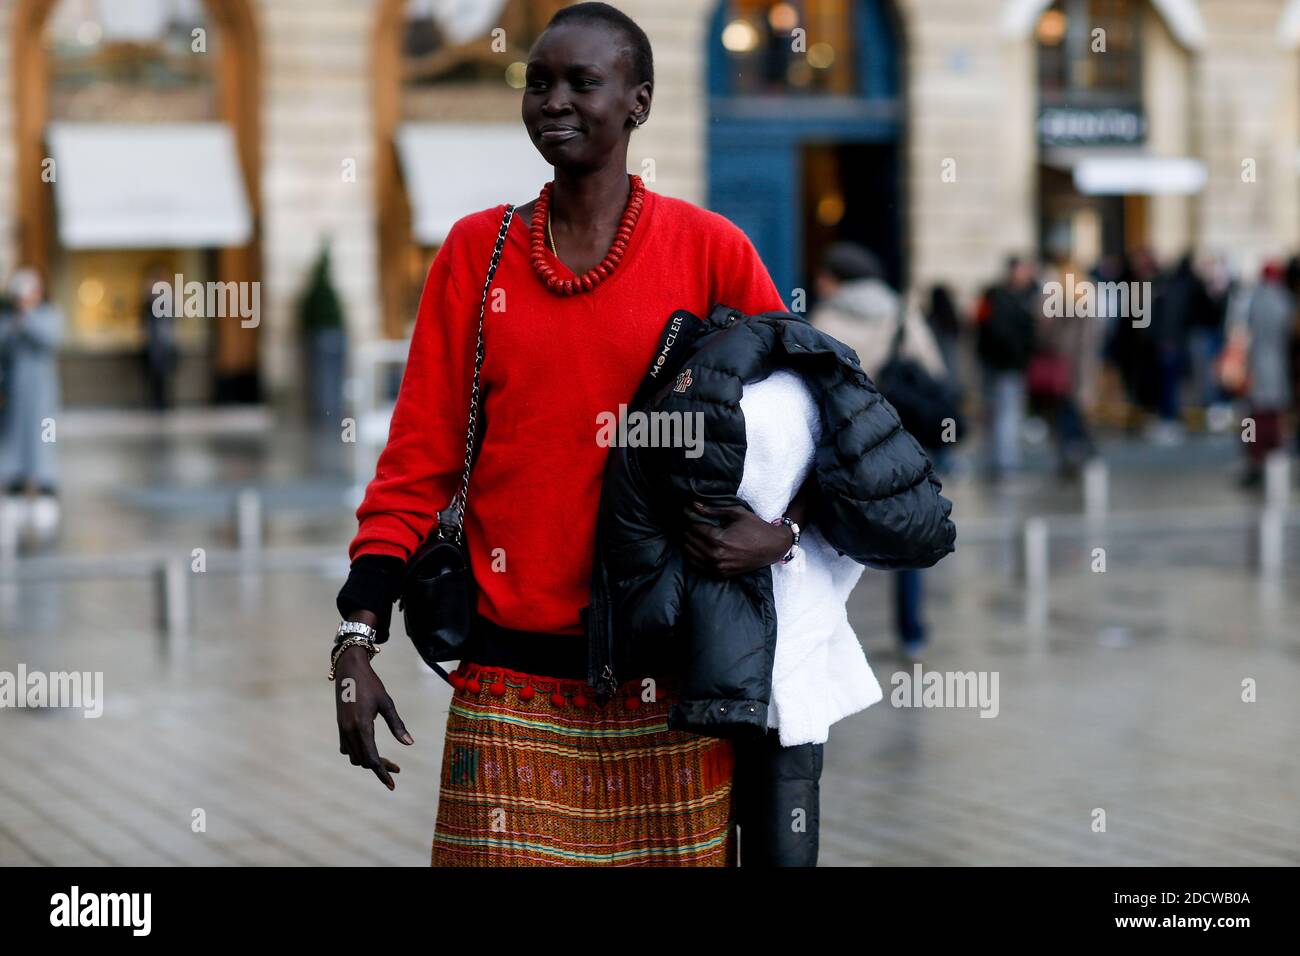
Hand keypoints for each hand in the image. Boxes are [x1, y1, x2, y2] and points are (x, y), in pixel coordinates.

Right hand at [334, 642, 412, 789]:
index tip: (392, 784)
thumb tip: (409, 743)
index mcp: (362, 726)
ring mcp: (342, 729)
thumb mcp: (387, 703)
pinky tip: (369, 748)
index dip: (382, 773)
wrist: (349, 669)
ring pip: (354, 756)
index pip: (372, 758)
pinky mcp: (340, 725)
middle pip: (364, 760)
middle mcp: (349, 731)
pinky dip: (358, 752)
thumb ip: (397, 724)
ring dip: (368, 761)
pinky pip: (346, 748)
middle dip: (379, 767)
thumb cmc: (371, 684)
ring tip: (385, 760)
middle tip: (397, 768)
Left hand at [681, 501, 791, 577]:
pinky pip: (699, 567)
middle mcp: (717, 556)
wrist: (773, 547)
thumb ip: (712, 510)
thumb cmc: (755, 527)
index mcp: (720, 539)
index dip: (689, 518)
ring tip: (689, 533)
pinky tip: (694, 547)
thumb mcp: (736, 513)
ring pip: (691, 555)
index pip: (695, 528)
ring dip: (688, 543)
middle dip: (687, 530)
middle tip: (687, 522)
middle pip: (691, 542)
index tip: (686, 512)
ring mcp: (719, 568)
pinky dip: (693, 557)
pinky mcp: (722, 574)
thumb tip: (693, 505)